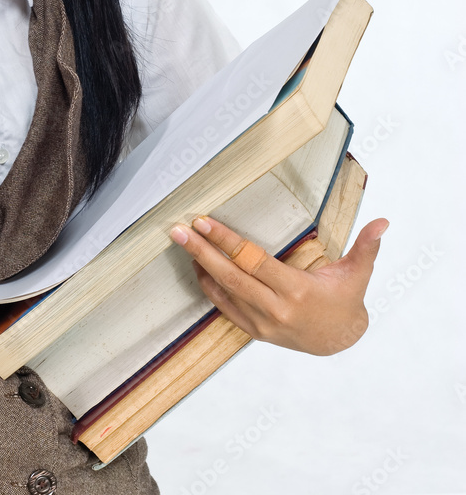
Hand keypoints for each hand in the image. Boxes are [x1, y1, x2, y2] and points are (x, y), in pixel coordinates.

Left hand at [170, 214, 389, 355]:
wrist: (340, 342)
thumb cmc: (345, 300)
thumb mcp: (356, 274)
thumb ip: (366, 247)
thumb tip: (384, 222)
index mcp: (296, 291)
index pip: (252, 261)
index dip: (226, 241)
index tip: (204, 222)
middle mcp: (275, 309)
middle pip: (230, 275)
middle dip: (201, 250)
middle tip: (178, 230)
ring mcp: (262, 323)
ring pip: (223, 292)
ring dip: (200, 266)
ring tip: (182, 243)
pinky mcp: (255, 331)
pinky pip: (224, 307)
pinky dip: (209, 287)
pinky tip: (199, 267)